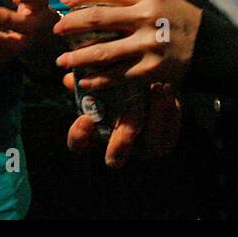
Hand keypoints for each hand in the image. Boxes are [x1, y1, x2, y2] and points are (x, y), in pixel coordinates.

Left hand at [53, 0, 200, 87]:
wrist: (213, 46)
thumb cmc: (182, 19)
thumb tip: (95, 2)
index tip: (65, 0)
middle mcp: (147, 17)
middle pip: (98, 18)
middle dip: (71, 24)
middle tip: (57, 29)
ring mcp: (148, 44)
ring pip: (102, 51)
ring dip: (77, 57)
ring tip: (62, 60)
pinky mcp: (151, 69)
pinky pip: (117, 76)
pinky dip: (98, 79)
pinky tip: (85, 80)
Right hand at [65, 74, 180, 167]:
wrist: (146, 88)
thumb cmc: (115, 86)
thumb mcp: (102, 83)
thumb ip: (88, 82)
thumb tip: (68, 78)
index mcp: (97, 135)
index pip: (79, 144)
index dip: (79, 136)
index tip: (85, 118)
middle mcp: (119, 147)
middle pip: (116, 158)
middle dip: (120, 144)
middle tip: (126, 127)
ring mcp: (143, 147)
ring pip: (150, 144)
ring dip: (154, 117)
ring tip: (157, 88)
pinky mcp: (163, 138)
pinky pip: (168, 132)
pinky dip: (169, 111)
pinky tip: (167, 92)